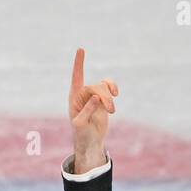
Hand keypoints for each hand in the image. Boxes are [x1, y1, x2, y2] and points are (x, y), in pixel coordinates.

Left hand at [68, 47, 117, 163]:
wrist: (90, 141)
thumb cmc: (81, 134)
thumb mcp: (81, 124)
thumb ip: (87, 110)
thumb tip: (95, 97)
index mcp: (74, 98)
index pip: (76, 78)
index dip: (79, 64)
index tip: (80, 49)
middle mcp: (82, 94)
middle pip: (95, 87)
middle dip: (105, 97)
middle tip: (110, 110)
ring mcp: (93, 95)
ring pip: (104, 87)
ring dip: (109, 97)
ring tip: (112, 110)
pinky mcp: (103, 98)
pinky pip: (109, 87)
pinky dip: (113, 88)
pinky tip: (116, 93)